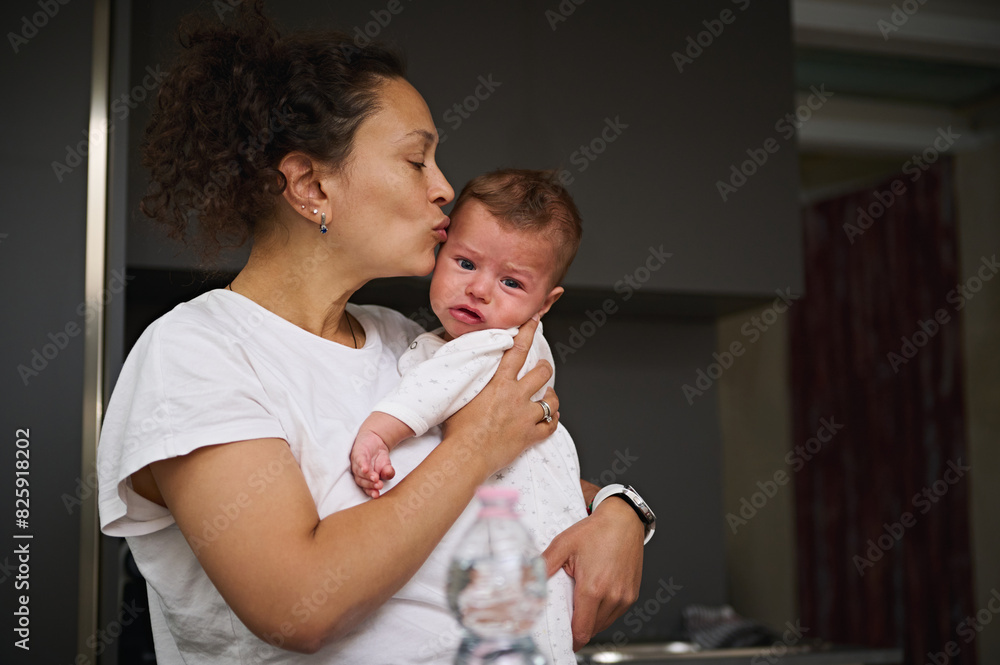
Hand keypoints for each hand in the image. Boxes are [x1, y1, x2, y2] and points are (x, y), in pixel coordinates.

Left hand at [351, 431, 394, 498]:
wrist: (375, 440)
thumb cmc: (379, 457)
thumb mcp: (387, 465)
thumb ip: (388, 472)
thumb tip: (388, 473)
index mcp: (365, 479)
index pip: (366, 488)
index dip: (370, 492)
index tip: (377, 495)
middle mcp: (358, 473)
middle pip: (362, 481)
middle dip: (370, 484)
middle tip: (379, 485)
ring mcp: (357, 464)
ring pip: (359, 472)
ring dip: (367, 476)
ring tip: (375, 478)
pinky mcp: (358, 453)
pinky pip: (358, 460)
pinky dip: (362, 465)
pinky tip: (366, 469)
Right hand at [442, 317, 558, 476]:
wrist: (466, 455)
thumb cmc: (458, 430)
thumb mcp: (462, 397)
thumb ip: (472, 383)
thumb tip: (467, 371)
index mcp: (499, 384)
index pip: (518, 350)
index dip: (528, 333)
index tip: (535, 321)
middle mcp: (516, 396)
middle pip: (542, 373)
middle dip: (545, 367)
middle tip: (543, 366)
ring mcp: (525, 416)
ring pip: (551, 400)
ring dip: (552, 396)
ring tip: (549, 395)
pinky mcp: (530, 435)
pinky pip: (550, 426)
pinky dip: (552, 421)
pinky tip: (549, 419)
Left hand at [543, 497, 644, 649]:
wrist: (623, 520)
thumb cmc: (595, 531)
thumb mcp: (563, 543)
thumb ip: (545, 564)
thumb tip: (528, 577)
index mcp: (593, 588)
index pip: (581, 630)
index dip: (570, 638)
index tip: (563, 637)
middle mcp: (612, 596)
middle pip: (592, 629)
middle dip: (578, 626)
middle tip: (568, 612)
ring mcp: (624, 597)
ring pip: (604, 623)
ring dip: (591, 620)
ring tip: (581, 601)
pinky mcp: (632, 595)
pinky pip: (615, 614)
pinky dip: (604, 611)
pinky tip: (595, 596)